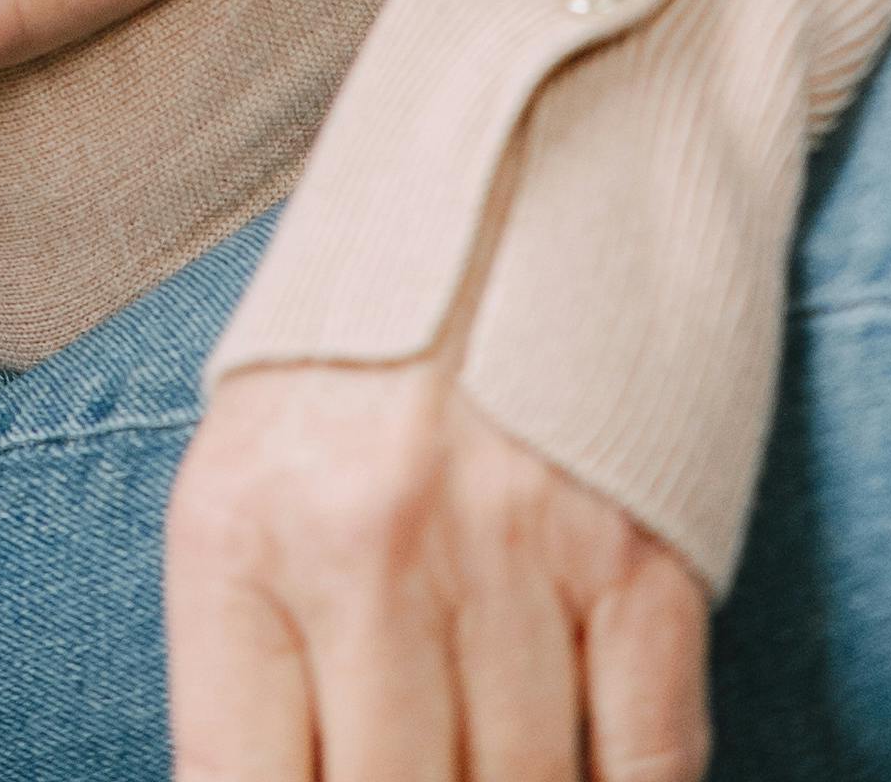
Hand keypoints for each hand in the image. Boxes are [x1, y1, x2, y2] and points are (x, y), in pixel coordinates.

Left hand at [169, 361, 708, 779]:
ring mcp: (509, 550)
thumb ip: (253, 675)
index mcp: (240, 536)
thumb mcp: (249, 491)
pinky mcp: (641, 554)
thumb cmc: (352, 366)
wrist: (507, 169)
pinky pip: (649, 766)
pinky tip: (596, 779)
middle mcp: (367, 546)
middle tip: (424, 774)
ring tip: (499, 769)